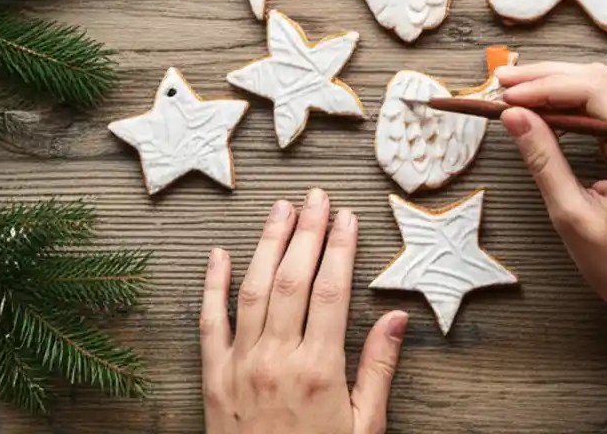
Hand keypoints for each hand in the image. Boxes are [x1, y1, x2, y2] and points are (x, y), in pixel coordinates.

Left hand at [201, 188, 407, 433]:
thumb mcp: (364, 426)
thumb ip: (379, 369)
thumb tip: (398, 319)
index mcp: (319, 370)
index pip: (331, 291)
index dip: (339, 247)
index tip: (347, 216)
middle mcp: (276, 361)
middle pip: (292, 279)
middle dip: (306, 231)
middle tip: (316, 195)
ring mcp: (239, 367)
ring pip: (252, 290)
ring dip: (266, 244)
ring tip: (279, 209)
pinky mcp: (212, 379)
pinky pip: (208, 323)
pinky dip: (212, 286)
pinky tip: (218, 255)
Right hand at [497, 62, 606, 388]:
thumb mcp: (571, 216)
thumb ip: (543, 159)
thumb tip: (514, 116)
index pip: (593, 92)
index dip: (545, 86)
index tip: (505, 95)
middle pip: (599, 82)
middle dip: (547, 78)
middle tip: (502, 83)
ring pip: (605, 91)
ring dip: (560, 86)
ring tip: (516, 91)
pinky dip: (576, 104)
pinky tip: (547, 108)